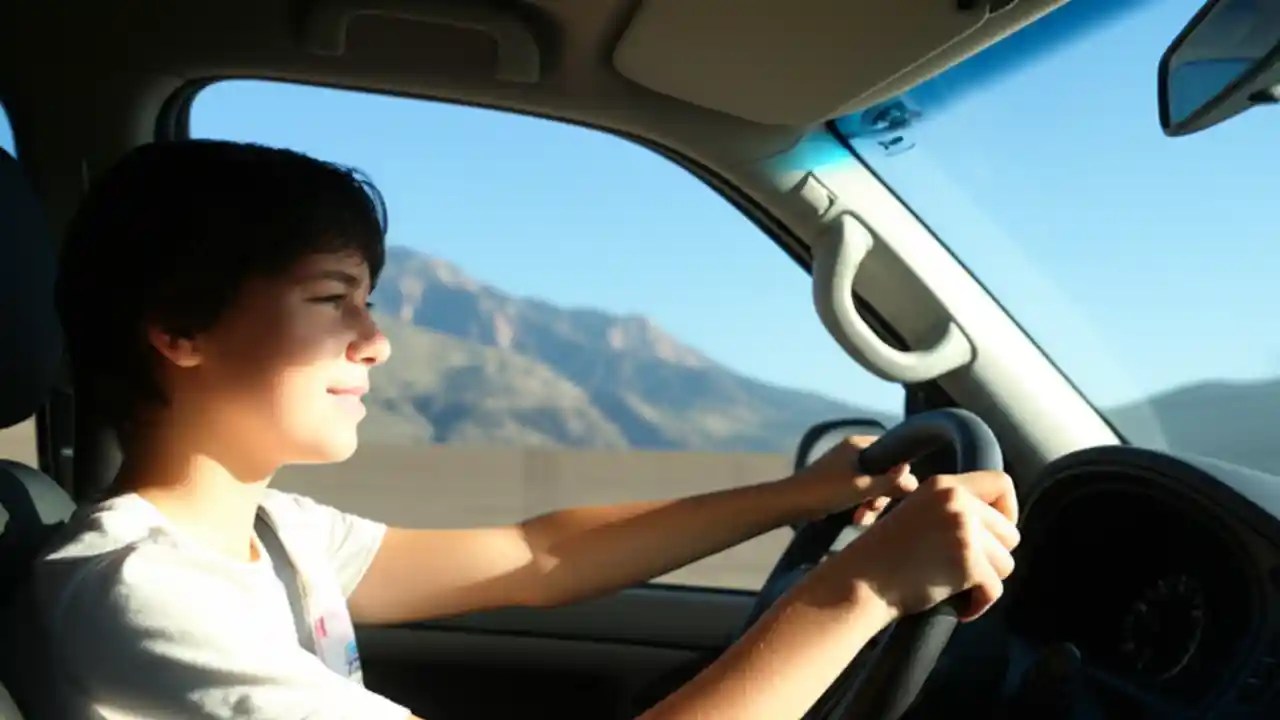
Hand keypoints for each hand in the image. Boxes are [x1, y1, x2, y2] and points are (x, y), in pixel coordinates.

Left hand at [784, 435, 918, 522]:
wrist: (791, 503)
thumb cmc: (826, 490)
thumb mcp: (864, 487)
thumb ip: (891, 483)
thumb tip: (914, 480)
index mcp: (858, 445)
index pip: (891, 451)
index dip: (899, 471)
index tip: (899, 491)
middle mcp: (852, 453)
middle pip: (883, 473)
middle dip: (881, 495)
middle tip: (874, 508)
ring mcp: (844, 470)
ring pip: (871, 487)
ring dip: (871, 505)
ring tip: (861, 519)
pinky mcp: (838, 485)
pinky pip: (859, 494)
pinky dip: (860, 506)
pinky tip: (856, 520)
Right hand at [827, 470, 1020, 622]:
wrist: (860, 583)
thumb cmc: (884, 556)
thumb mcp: (918, 512)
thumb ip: (954, 510)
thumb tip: (998, 526)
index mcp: (944, 485)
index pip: (1003, 482)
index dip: (1007, 511)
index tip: (991, 535)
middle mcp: (957, 501)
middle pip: (1010, 532)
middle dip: (993, 557)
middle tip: (963, 571)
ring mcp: (964, 531)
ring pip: (1006, 563)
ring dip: (986, 581)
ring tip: (955, 587)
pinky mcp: (968, 562)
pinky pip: (995, 589)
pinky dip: (979, 604)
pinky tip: (959, 606)